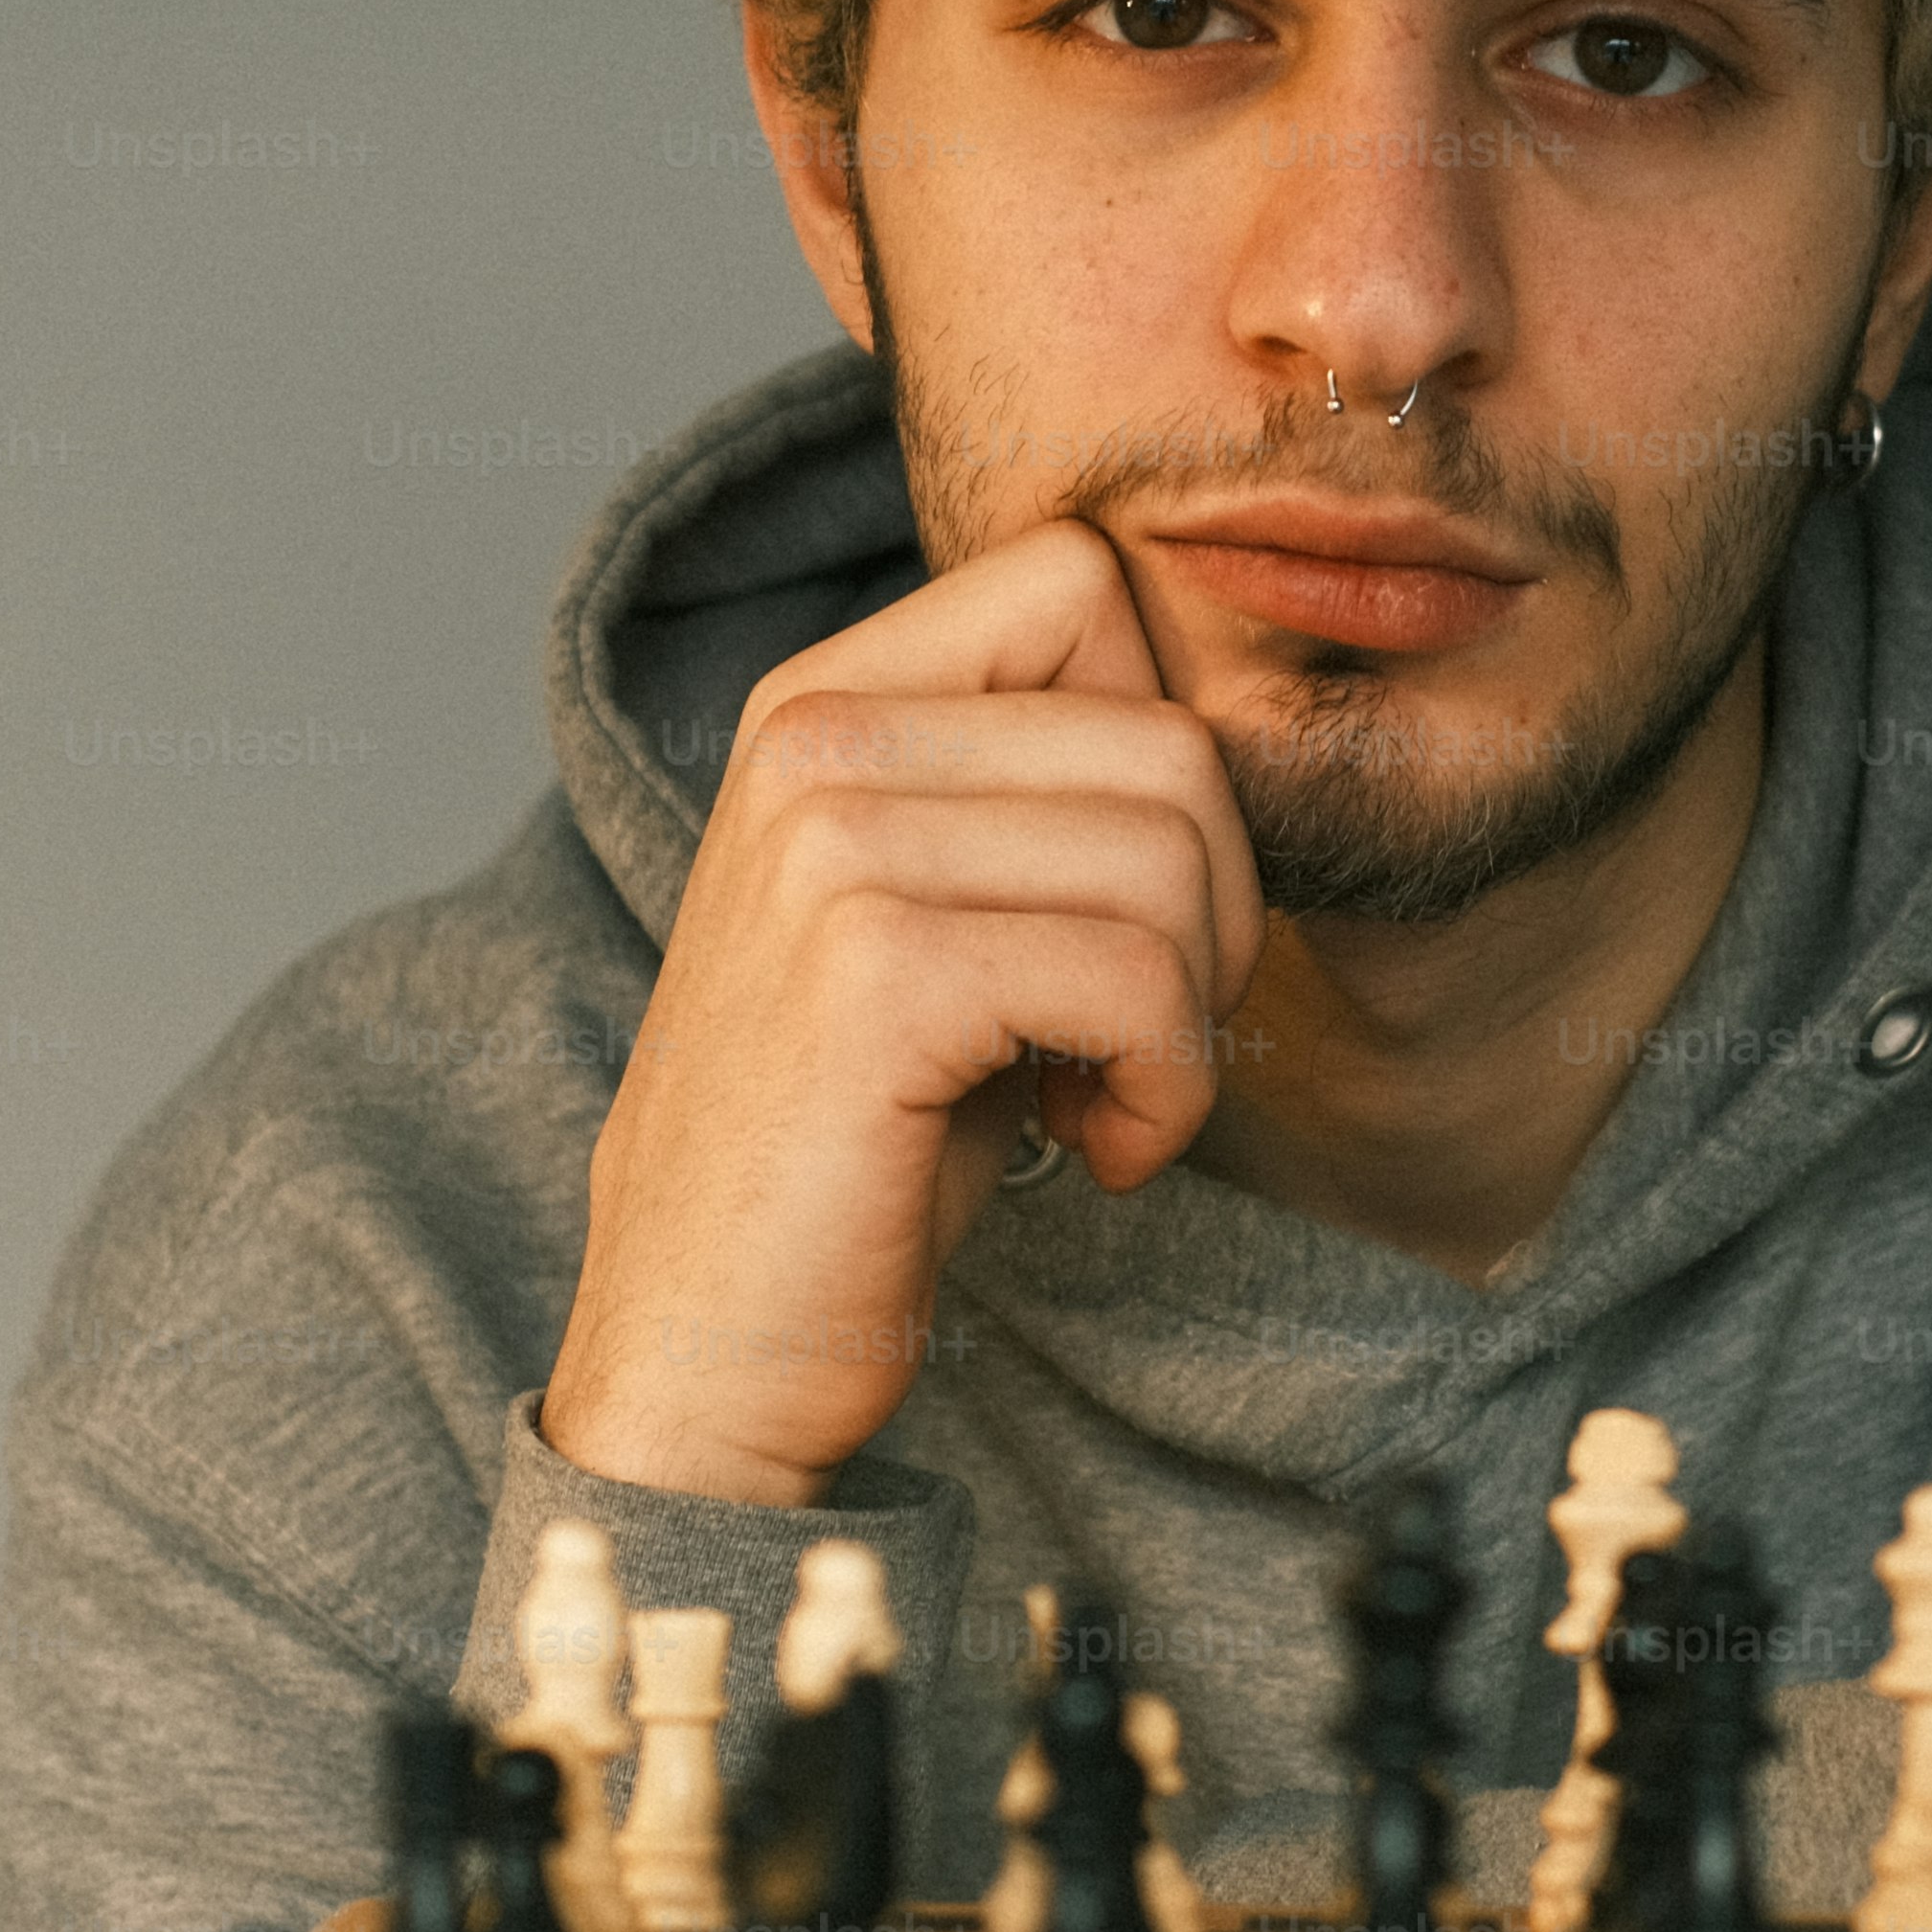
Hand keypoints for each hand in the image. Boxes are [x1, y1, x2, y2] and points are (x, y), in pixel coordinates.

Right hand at [544, 517, 1263, 1507]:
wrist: (710, 1347)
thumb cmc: (862, 1141)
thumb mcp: (941, 919)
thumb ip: (1037, 795)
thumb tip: (1221, 729)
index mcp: (820, 699)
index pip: (1081, 584)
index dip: (1158, 754)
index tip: (1111, 903)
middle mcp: (812, 740)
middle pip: (1168, 741)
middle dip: (1212, 913)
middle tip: (1133, 1035)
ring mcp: (833, 846)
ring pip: (1172, 858)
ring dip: (1191, 1016)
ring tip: (1104, 1097)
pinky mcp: (878, 973)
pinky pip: (1140, 978)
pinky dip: (1168, 1089)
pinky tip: (1094, 1150)